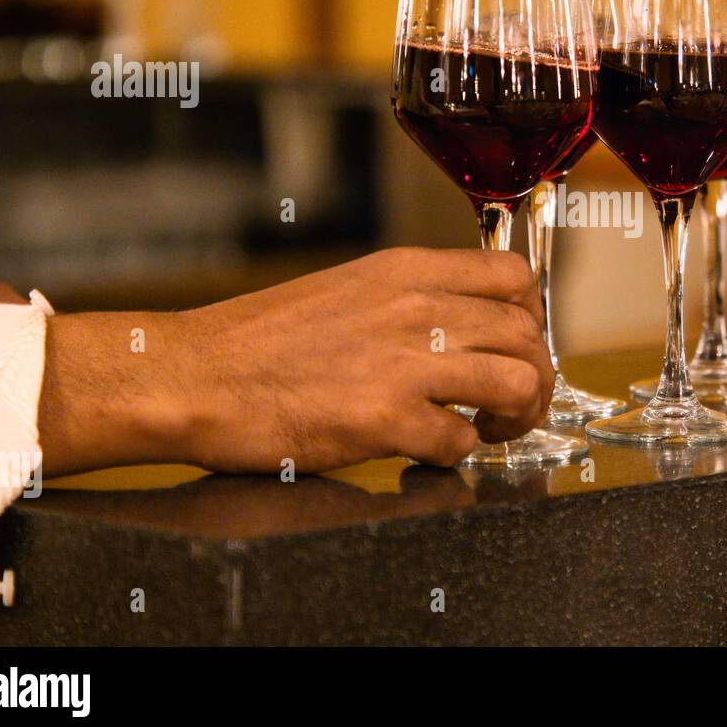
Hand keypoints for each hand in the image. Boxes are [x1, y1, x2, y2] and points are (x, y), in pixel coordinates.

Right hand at [38, 248, 555, 474]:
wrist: (192, 376)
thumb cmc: (261, 341)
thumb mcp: (349, 290)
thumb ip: (413, 299)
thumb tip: (469, 325)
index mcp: (406, 272)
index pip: (514, 277)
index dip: (531, 317)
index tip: (516, 344)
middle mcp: (415, 309)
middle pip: (527, 335)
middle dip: (534, 376)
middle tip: (512, 404)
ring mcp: (402, 363)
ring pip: (518, 382)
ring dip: (516, 416)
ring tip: (490, 429)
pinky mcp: (383, 419)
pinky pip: (462, 440)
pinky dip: (458, 454)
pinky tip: (430, 451)